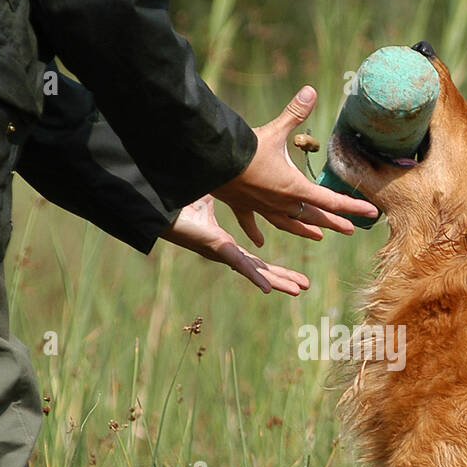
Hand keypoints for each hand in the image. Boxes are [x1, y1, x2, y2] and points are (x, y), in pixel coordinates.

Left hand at [161, 196, 308, 295]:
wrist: (162, 206)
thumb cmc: (182, 203)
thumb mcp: (216, 198)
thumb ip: (231, 196)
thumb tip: (240, 176)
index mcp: (226, 245)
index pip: (255, 260)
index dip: (274, 268)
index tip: (292, 274)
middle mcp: (226, 254)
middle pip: (261, 269)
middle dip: (283, 277)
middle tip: (304, 286)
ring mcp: (223, 254)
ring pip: (256, 272)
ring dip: (277, 281)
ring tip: (297, 290)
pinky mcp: (217, 249)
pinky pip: (240, 266)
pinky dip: (256, 277)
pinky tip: (270, 288)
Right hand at [210, 85, 378, 245]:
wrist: (212, 163)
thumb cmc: (245, 148)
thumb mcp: (274, 130)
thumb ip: (295, 112)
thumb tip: (310, 90)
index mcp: (294, 188)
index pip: (331, 200)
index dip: (352, 206)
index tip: (370, 212)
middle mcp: (282, 203)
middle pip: (315, 216)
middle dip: (334, 222)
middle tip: (350, 230)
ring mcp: (262, 208)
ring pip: (289, 223)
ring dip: (305, 229)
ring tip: (318, 236)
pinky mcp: (243, 206)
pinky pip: (252, 223)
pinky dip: (256, 232)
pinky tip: (259, 243)